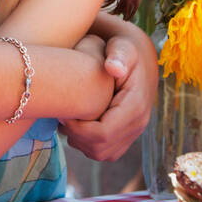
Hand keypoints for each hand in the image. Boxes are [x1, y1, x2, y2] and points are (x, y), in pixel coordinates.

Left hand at [60, 22, 157, 161]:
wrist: (136, 56)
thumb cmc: (123, 49)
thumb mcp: (121, 47)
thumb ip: (117, 55)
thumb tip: (113, 68)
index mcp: (135, 106)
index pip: (103, 133)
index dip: (79, 129)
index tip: (63, 114)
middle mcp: (138, 123)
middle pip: (101, 148)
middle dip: (77, 138)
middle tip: (62, 119)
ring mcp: (135, 131)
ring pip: (103, 154)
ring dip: (82, 143)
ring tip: (69, 122)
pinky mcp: (128, 134)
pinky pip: (107, 152)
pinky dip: (89, 145)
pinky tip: (78, 126)